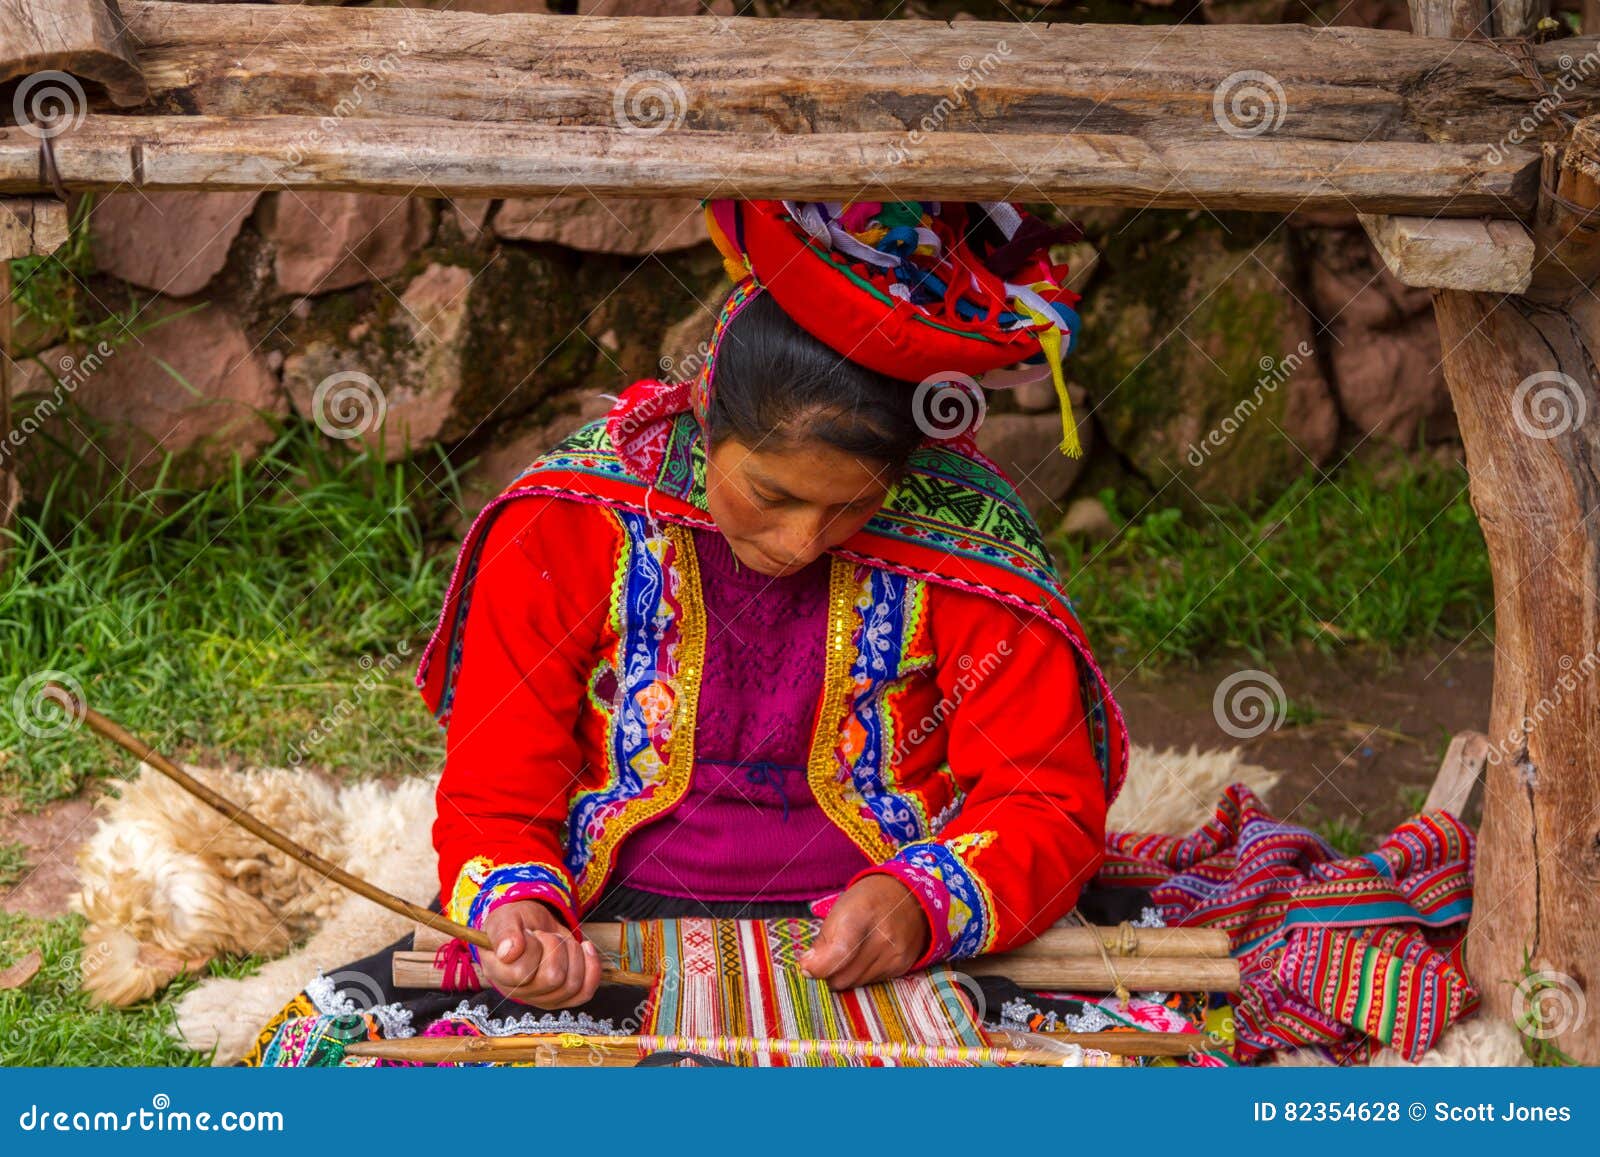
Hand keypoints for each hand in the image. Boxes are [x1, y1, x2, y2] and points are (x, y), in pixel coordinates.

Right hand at [477, 899, 601, 1008]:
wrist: (532, 925)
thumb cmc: (516, 923)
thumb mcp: (506, 917)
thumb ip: (504, 932)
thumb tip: (508, 952)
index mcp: (498, 973)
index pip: (521, 973)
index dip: (533, 948)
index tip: (529, 934)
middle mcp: (519, 992)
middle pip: (553, 978)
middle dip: (556, 946)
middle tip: (546, 936)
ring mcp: (542, 999)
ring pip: (572, 984)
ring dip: (572, 953)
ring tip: (560, 941)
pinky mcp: (563, 998)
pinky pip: (585, 992)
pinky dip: (591, 967)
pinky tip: (586, 948)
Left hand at [798, 874, 931, 988]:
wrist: (908, 897)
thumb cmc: (867, 901)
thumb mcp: (840, 909)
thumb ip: (823, 940)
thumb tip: (808, 969)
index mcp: (862, 913)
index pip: (839, 952)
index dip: (818, 966)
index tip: (806, 966)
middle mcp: (883, 937)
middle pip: (842, 977)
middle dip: (829, 972)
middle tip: (828, 957)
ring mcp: (895, 954)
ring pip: (855, 984)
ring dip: (845, 975)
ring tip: (850, 954)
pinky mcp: (902, 967)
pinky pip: (870, 983)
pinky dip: (862, 975)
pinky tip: (866, 956)